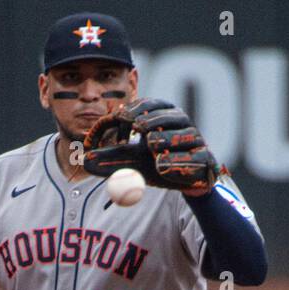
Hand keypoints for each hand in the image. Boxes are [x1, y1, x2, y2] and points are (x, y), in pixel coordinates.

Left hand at [83, 98, 218, 194]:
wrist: (185, 185)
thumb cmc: (157, 165)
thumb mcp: (130, 161)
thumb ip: (109, 159)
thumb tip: (83, 162)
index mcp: (164, 116)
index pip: (150, 104)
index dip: (136, 109)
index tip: (121, 118)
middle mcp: (183, 124)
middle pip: (169, 114)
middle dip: (151, 119)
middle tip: (137, 128)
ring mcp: (196, 141)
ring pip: (181, 135)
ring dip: (163, 141)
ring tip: (151, 149)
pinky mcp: (205, 160)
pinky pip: (193, 158)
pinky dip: (175, 162)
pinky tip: (162, 166)